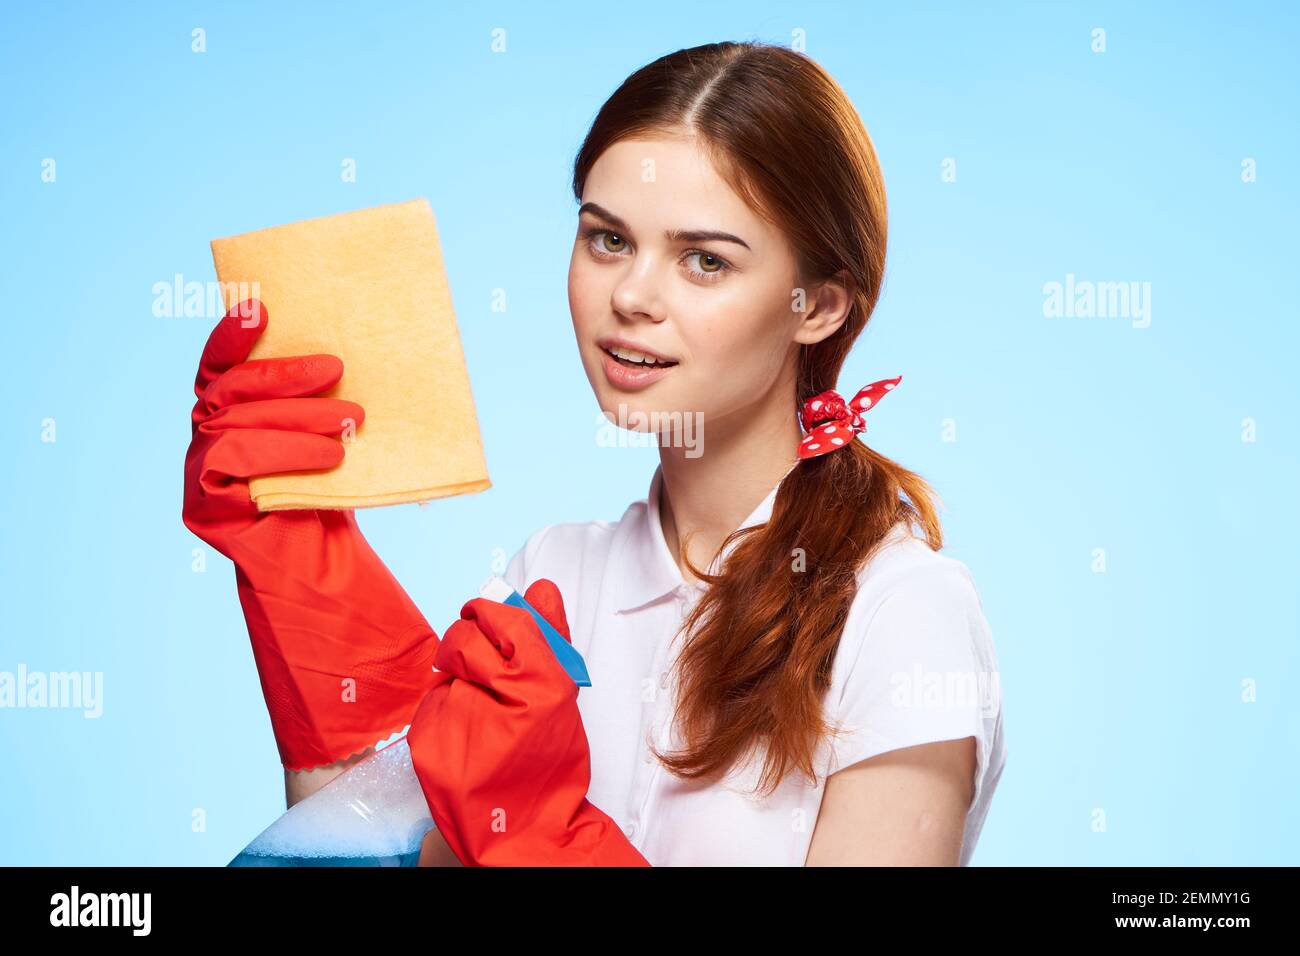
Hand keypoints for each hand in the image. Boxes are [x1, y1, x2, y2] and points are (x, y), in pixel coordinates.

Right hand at [183, 299, 439, 770]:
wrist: (328, 580)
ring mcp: (198, 477)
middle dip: (282, 375)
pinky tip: (330, 459)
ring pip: (232, 426)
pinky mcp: (203, 510)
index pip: (220, 366)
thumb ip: (331, 404)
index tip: (260, 304)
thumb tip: (375, 351)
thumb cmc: (338, 501)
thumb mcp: (337, 443)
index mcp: (230, 417)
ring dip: (294, 417)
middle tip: (337, 367)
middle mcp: (204, 442)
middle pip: (228, 392)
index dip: (230, 333)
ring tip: (352, 421)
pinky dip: (282, 454)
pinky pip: (231, 468)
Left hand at [407, 579, 649, 865]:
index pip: (506, 619)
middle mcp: (499, 699)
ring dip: (457, 682)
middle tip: (476, 659)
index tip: (484, 613)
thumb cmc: (548, 765)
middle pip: (463, 637)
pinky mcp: (427, 743)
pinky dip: (443, 713)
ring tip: (479, 714)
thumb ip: (549, 639)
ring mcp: (458, 721)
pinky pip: (429, 706)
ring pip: (444, 673)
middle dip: (466, 640)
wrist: (523, 833)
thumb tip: (541, 587)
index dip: (490, 610)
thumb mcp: (560, 700)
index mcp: (542, 686)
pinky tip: (462, 737)